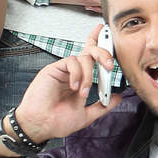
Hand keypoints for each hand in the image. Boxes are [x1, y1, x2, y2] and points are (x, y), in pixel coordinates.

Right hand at [15, 24, 119, 142]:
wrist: (40, 125)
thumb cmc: (57, 121)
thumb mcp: (86, 115)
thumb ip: (102, 106)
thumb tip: (118, 98)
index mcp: (81, 80)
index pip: (91, 58)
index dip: (98, 43)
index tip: (106, 32)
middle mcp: (73, 72)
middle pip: (90, 52)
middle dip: (103, 53)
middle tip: (110, 66)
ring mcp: (64, 70)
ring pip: (83, 58)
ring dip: (88, 76)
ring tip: (82, 92)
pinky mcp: (54, 69)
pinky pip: (71, 62)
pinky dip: (77, 74)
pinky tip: (73, 87)